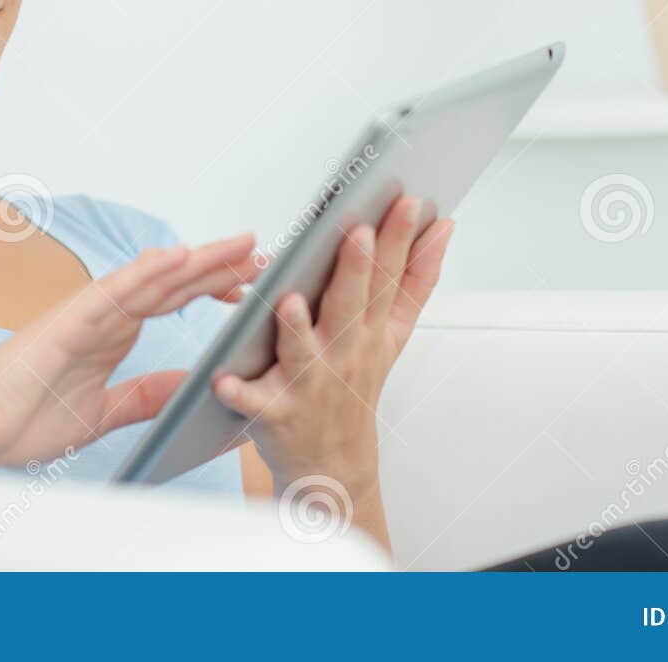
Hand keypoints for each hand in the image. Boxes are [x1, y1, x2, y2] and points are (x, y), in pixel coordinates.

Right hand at [0, 233, 260, 467]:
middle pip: (174, 283)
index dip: (215, 288)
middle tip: (263, 251)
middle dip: (220, 267)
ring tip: (239, 244)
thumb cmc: (25, 418)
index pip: (175, 301)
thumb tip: (191, 386)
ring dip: (198, 260)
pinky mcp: (69, 321)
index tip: (254, 283)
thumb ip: (147, 395)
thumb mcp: (105, 412)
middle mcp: (106, 315)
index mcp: (114, 333)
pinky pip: (113, 292)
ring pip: (154, 279)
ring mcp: (89, 313)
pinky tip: (176, 257)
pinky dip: (144, 272)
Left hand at [213, 197, 453, 495]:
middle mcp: (342, 353)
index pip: (387, 277)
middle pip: (348, 307)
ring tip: (289, 300)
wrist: (333, 465)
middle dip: (354, 270)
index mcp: (369, 329)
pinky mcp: (274, 413)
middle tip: (357, 232)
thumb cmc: (356, 386)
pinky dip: (239, 393)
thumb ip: (418, 279)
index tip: (410, 203)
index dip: (398, 239)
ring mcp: (308, 384)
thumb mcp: (394, 334)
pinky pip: (253, 402)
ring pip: (300, 352)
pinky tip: (223, 381)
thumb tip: (444, 228)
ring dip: (296, 329)